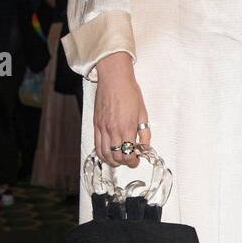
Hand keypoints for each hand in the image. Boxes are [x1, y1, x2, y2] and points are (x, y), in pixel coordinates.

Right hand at [93, 52, 150, 168]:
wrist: (114, 80)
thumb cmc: (129, 93)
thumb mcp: (143, 113)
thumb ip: (144, 132)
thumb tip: (146, 146)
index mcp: (126, 128)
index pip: (128, 155)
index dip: (133, 162)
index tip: (136, 161)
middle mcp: (112, 131)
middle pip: (115, 157)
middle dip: (124, 162)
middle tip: (129, 160)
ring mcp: (102, 128)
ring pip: (104, 154)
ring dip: (112, 160)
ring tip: (119, 159)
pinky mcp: (96, 125)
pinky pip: (96, 145)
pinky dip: (102, 152)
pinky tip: (109, 151)